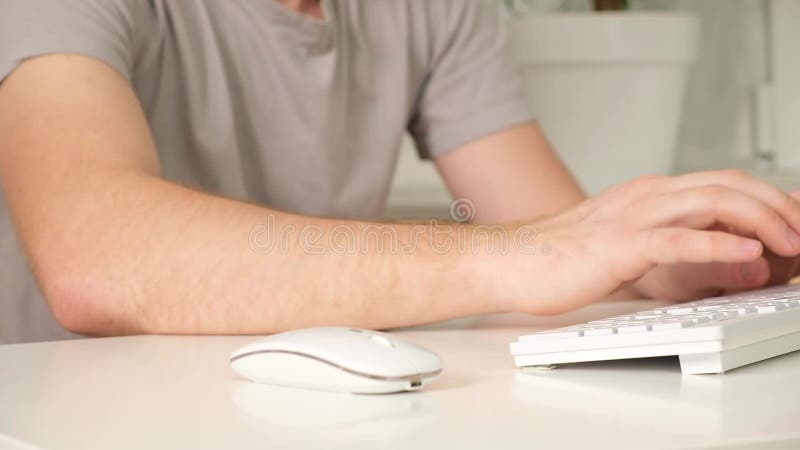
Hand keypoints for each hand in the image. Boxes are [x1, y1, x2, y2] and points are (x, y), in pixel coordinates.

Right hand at [494, 170, 799, 314]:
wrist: (510, 263)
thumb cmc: (557, 258)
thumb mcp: (623, 244)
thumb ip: (666, 242)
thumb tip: (714, 255)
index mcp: (646, 195)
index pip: (719, 183)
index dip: (764, 197)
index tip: (790, 221)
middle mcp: (644, 197)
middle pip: (727, 183)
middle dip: (775, 204)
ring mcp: (632, 217)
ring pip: (712, 201)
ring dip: (761, 219)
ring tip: (791, 242)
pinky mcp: (619, 245)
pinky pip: (678, 238)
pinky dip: (719, 242)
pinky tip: (747, 252)